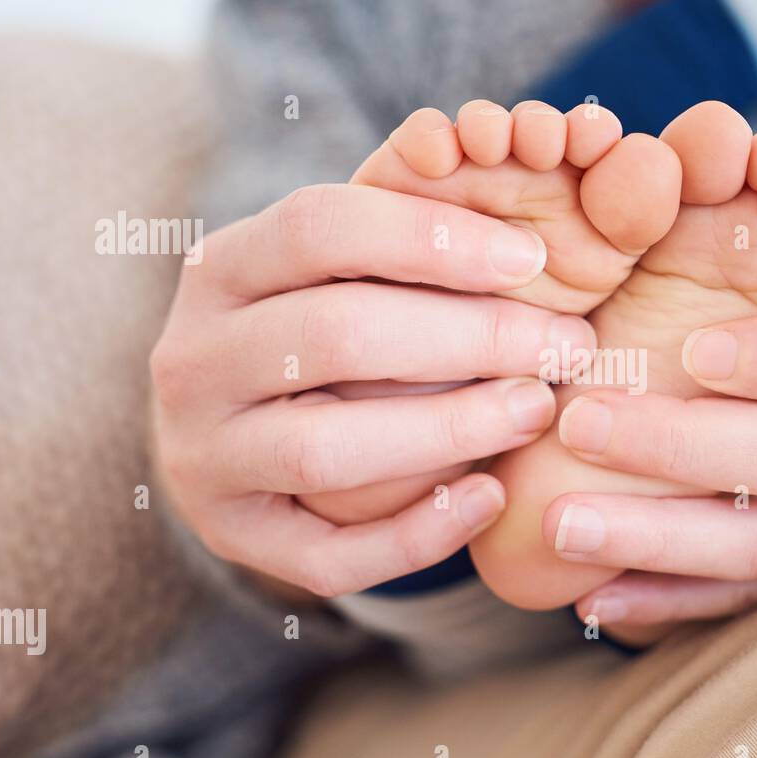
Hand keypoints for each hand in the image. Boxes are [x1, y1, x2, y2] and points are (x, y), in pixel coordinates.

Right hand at [149, 182, 593, 597]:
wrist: (229, 433)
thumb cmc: (314, 331)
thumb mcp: (332, 270)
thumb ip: (398, 238)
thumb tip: (502, 202)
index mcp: (218, 269)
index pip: (317, 229)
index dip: (430, 238)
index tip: (531, 259)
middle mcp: (191, 361)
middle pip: (332, 337)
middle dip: (467, 338)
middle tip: (565, 345)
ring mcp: (202, 457)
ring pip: (323, 450)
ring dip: (447, 430)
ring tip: (536, 409)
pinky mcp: (233, 537)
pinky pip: (328, 555)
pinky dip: (417, 533)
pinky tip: (490, 496)